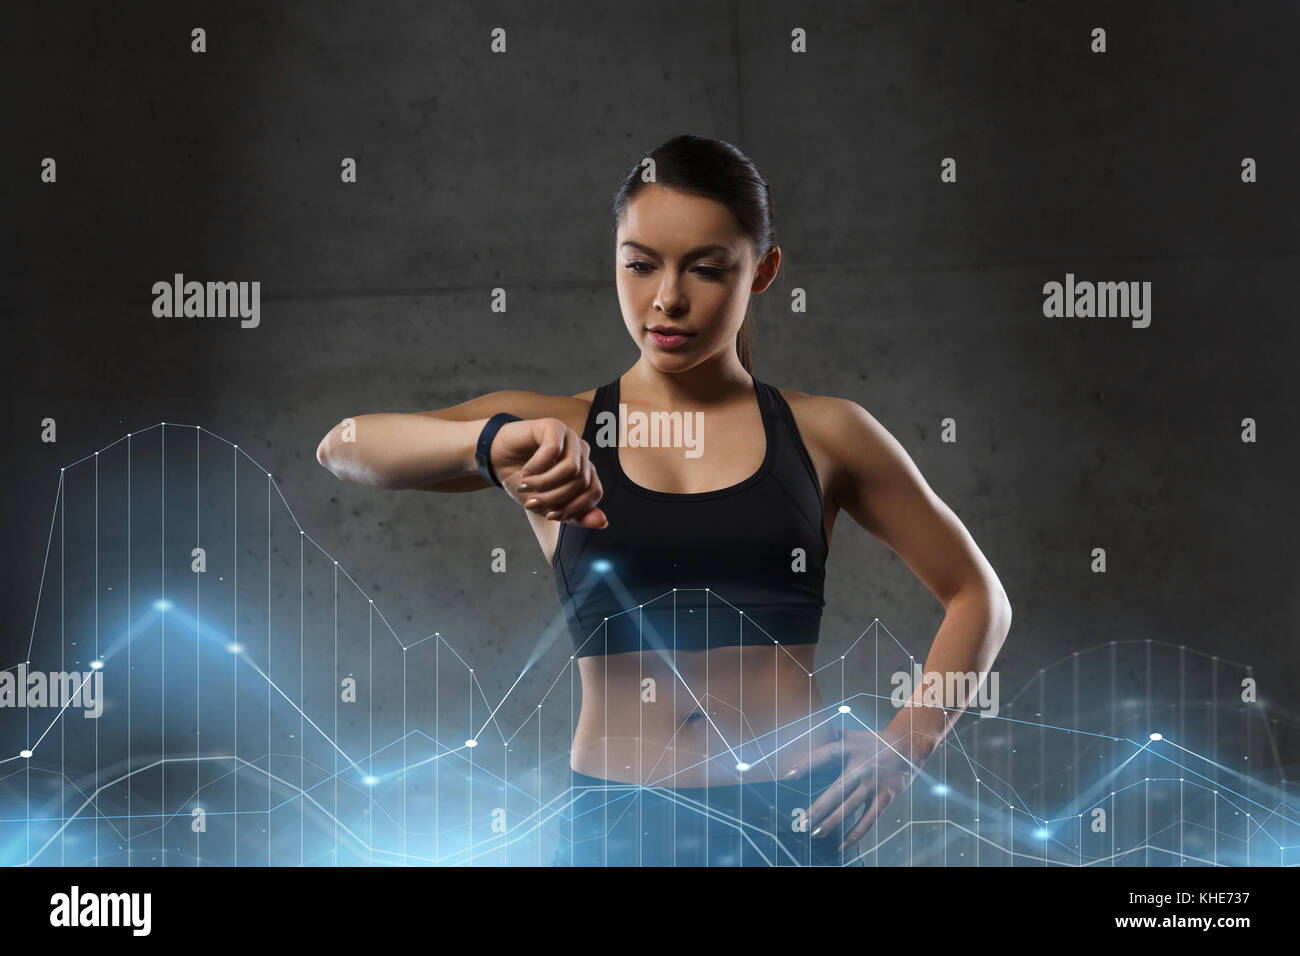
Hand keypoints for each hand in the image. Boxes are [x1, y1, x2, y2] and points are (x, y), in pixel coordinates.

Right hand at [493, 418, 608, 528]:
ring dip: (545, 483)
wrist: (497, 460)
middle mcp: (582, 453)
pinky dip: (537, 466)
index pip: (594, 492)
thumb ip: (575, 515)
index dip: (573, 508)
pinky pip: (553, 450)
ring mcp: (570, 437)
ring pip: (572, 468)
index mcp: (586, 471)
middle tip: (531, 502)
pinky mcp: (553, 426)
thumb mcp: (548, 506)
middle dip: (554, 498)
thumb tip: (604, 522)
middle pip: (582, 482)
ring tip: (526, 487)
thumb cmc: (524, 483)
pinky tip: (525, 472)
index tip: (549, 515)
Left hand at [786, 728, 932, 851]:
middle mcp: (862, 766)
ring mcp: (874, 783)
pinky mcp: (886, 796)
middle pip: (837, 789)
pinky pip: (870, 818)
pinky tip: (842, 844)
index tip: (788, 775)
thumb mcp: (853, 735)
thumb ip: (831, 736)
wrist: (910, 744)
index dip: (807, 763)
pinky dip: (857, 833)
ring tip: (815, 833)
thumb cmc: (875, 741)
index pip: (826, 754)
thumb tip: (806, 734)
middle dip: (818, 807)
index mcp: (851, 748)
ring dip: (833, 822)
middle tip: (801, 822)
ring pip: (851, 806)